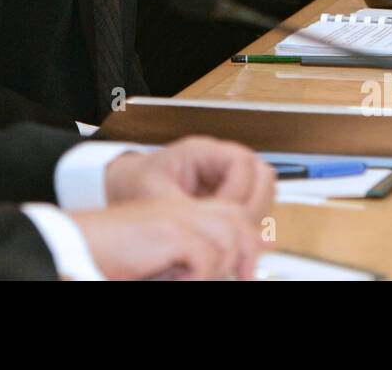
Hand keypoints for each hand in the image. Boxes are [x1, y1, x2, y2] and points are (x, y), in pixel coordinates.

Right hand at [71, 199, 264, 279]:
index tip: (257, 258)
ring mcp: (177, 217)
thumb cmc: (109, 255)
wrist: (76, 245)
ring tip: (193, 279)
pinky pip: (206, 257)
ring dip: (219, 268)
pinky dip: (197, 277)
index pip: (227, 213)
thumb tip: (225, 269)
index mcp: (177, 211)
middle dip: (247, 250)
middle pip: (236, 219)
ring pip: (228, 238)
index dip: (248, 237)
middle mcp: (181, 209)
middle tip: (245, 276)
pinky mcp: (170, 231)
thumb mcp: (159, 259)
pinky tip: (175, 280)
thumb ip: (188, 259)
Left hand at [104, 137, 275, 222]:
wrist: (127, 189)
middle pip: (263, 175)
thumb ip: (190, 212)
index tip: (220, 214)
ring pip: (264, 193)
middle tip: (233, 229)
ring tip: (231, 237)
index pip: (242, 162)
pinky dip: (248, 225)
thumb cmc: (138, 186)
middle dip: (253, 206)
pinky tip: (229, 240)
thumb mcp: (157, 198)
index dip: (237, 191)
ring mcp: (228, 178)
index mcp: (202, 151)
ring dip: (255, 217)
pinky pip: (255, 208)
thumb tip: (219, 230)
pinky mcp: (229, 196)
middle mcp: (220, 161)